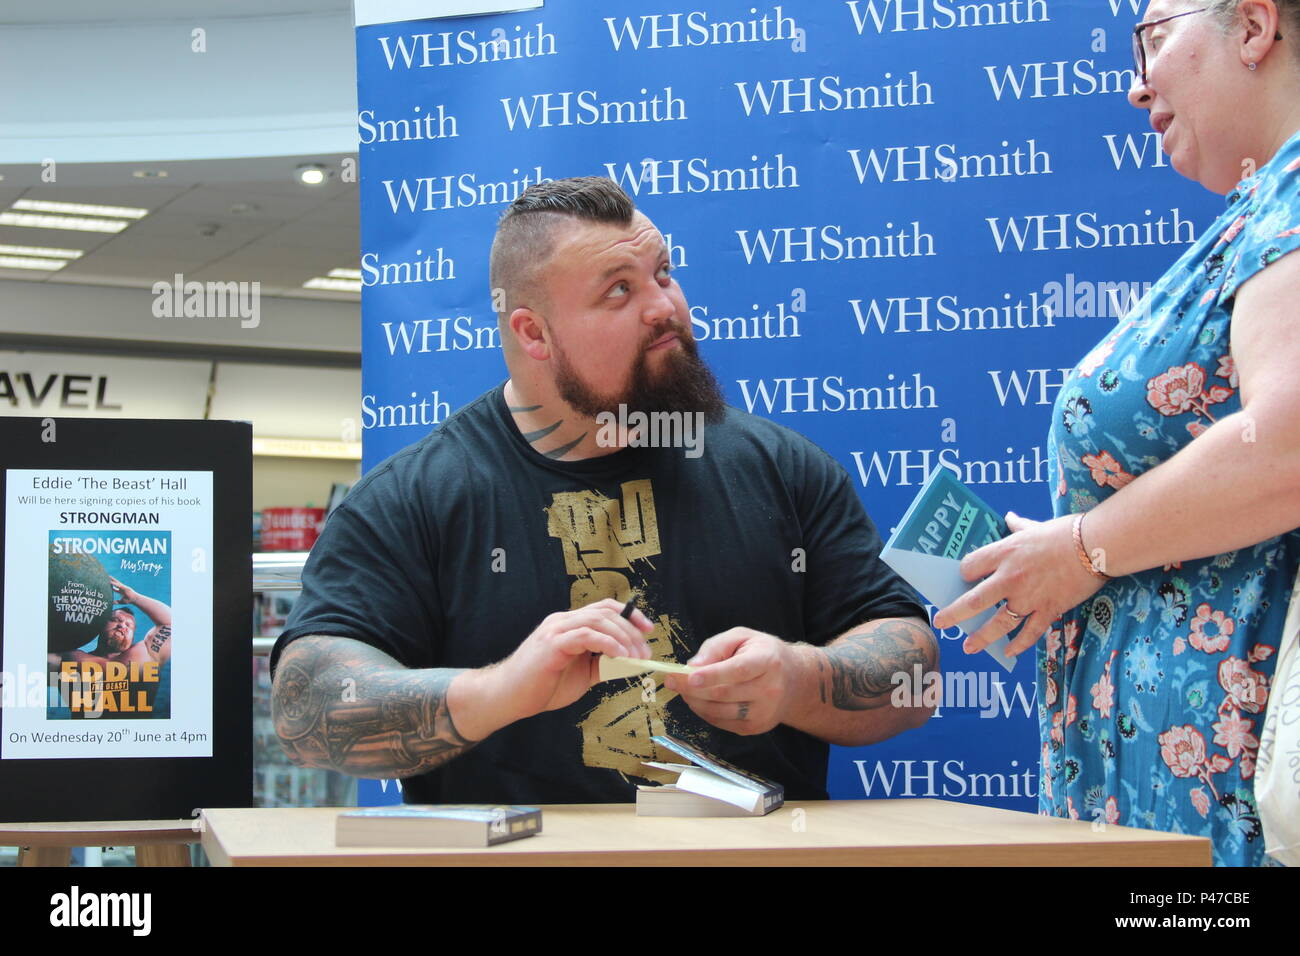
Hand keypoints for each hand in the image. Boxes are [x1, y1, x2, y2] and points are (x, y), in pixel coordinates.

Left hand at [108, 576, 137, 604]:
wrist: (134, 599)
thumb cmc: (129, 600)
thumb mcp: (121, 601)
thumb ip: (116, 602)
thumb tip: (111, 603)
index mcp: (121, 591)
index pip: (114, 588)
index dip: (111, 586)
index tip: (106, 584)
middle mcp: (122, 588)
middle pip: (115, 583)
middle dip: (112, 580)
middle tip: (107, 577)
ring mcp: (123, 587)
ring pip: (117, 582)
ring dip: (113, 580)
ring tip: (108, 576)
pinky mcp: (125, 587)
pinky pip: (119, 585)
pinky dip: (115, 584)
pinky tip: (111, 582)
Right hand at [493, 598, 653, 720]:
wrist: (509, 697)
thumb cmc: (541, 686)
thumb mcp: (581, 674)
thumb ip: (602, 664)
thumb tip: (628, 662)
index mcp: (569, 625)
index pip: (604, 608)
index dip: (629, 615)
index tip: (647, 631)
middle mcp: (563, 621)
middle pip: (606, 612)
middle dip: (632, 630)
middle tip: (645, 652)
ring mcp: (556, 630)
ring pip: (598, 620)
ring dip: (623, 638)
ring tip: (635, 657)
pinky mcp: (552, 643)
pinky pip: (586, 635)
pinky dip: (607, 643)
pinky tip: (618, 655)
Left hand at [662, 628, 799, 734]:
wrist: (793, 680)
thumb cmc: (762, 653)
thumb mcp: (742, 636)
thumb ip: (716, 646)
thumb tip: (692, 665)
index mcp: (768, 661)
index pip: (738, 671)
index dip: (711, 675)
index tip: (687, 675)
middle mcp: (770, 690)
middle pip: (724, 694)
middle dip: (692, 688)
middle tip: (672, 680)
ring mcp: (764, 712)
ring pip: (719, 711)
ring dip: (694, 701)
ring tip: (682, 689)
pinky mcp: (755, 728)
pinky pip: (721, 722)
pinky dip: (704, 711)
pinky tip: (698, 699)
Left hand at [932, 512, 1105, 658]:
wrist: (1098, 545)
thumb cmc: (1067, 532)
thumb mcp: (1035, 526)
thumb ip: (1018, 526)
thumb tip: (1009, 518)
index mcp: (1005, 553)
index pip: (970, 566)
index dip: (964, 573)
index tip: (963, 578)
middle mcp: (1011, 577)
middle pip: (974, 600)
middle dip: (954, 613)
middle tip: (941, 622)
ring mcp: (1029, 597)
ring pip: (998, 623)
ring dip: (981, 637)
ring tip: (969, 646)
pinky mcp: (1049, 609)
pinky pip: (1029, 633)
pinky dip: (1018, 645)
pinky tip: (1008, 652)